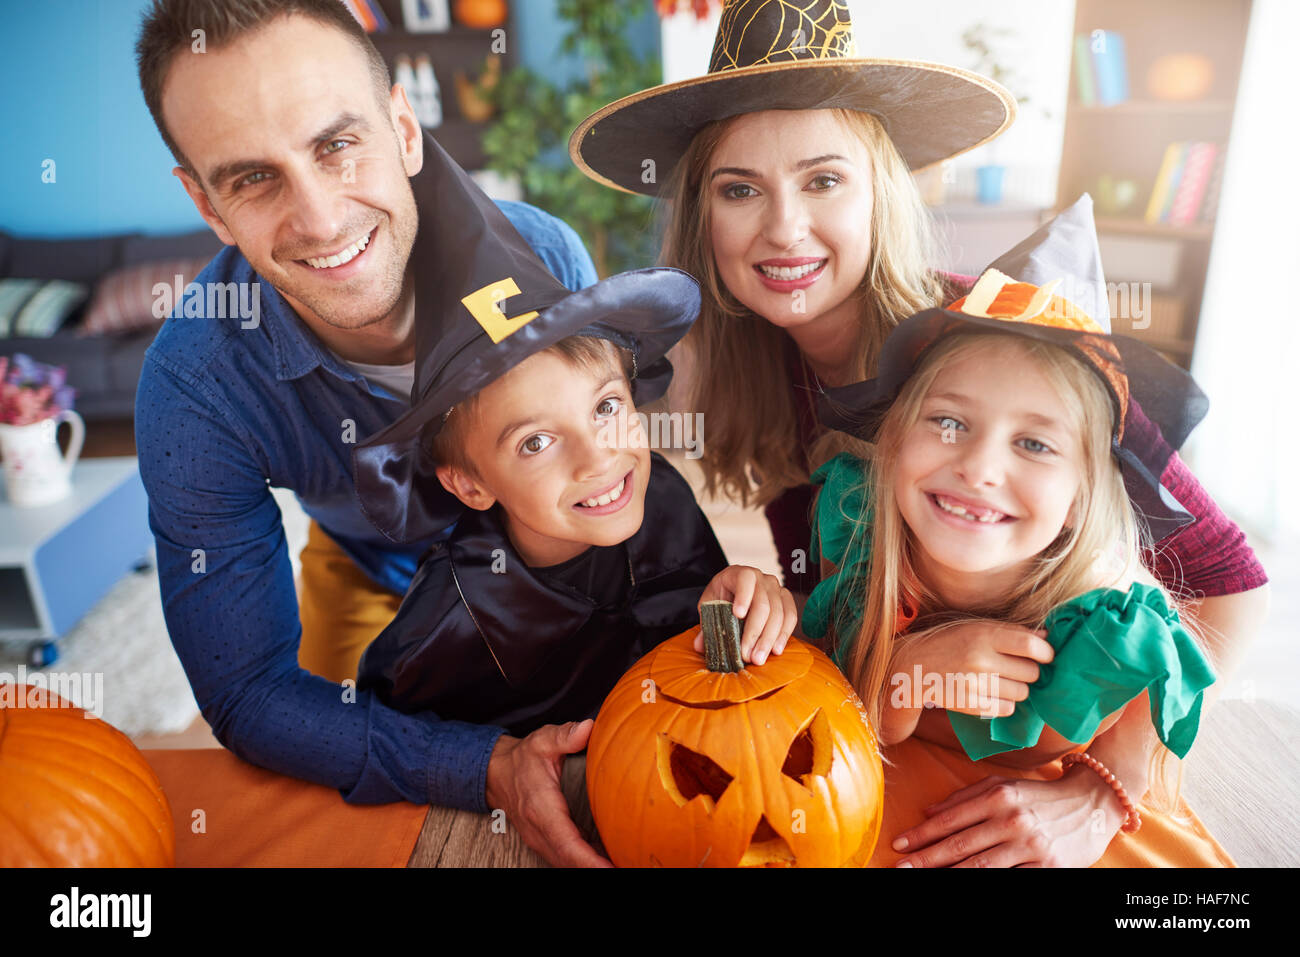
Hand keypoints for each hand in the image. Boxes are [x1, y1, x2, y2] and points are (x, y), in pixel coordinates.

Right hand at [484, 719, 611, 867]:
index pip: (566, 843)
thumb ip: (565, 735)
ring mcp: (540, 840)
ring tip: (624, 865)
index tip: (610, 868)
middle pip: (569, 861)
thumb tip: (587, 728)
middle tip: (630, 867)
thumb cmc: (523, 759)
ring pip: (566, 864)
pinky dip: (584, 863)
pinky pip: (565, 860)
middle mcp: (539, 831)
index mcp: (541, 808)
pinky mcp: (545, 843)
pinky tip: (607, 862)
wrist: (498, 774)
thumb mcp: (542, 740)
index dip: (588, 860)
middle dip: (596, 869)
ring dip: (591, 867)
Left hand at [695, 565, 797, 664]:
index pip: (745, 579)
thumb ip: (706, 625)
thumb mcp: (710, 607)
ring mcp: (775, 588)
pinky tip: (775, 650)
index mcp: (738, 574)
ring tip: (759, 658)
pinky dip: (783, 634)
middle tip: (748, 655)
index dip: (743, 596)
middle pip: (763, 604)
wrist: (735, 591)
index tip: (738, 614)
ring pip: (778, 613)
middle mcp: (761, 578)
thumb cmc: (722, 598)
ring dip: (769, 639)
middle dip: (755, 632)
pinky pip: (790, 617)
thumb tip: (699, 646)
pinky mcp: (785, 599)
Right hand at [891, 620, 1053, 718]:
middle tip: (1016, 666)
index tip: (1046, 655)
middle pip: (1032, 672)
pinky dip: (1005, 702)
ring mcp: (976, 685)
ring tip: (1001, 680)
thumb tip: (1048, 637)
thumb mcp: (976, 627)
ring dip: (1018, 687)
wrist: (914, 666)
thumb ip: (1011, 632)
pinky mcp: (972, 705)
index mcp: (984, 635)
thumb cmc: (950, 642)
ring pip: (1023, 692)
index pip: (1031, 645)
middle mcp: (981, 660)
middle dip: (1030, 670)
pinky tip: (991, 692)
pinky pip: (1008, 708)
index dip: (1047, 652)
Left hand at [891, 767, 1125, 867]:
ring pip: (981, 867)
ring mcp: (1031, 846)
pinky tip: (967, 884)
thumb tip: (928, 810)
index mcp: (998, 796)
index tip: (898, 845)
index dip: (921, 835)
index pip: (951, 820)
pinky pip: (1011, 879)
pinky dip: (987, 883)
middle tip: (900, 869)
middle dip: (926, 860)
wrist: (1093, 802)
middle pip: (960, 846)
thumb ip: (965, 796)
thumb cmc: (1040, 795)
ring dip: (950, 875)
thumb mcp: (1003, 784)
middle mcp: (1012, 820)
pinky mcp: (1049, 868)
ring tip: (925, 879)